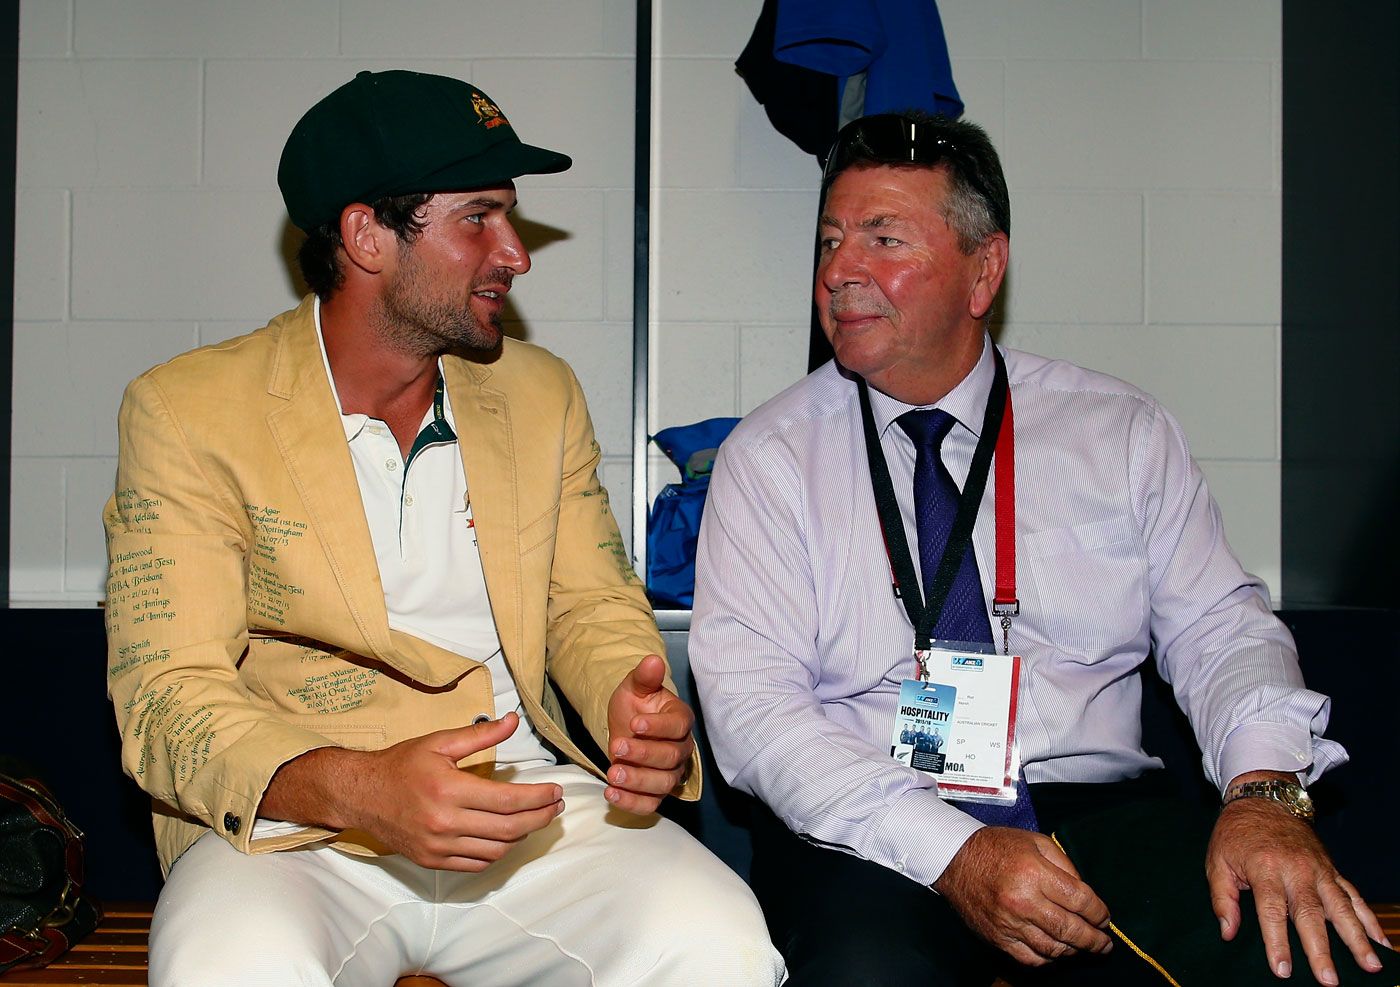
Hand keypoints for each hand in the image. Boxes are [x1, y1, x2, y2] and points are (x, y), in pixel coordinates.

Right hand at [268, 712, 564, 872]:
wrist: (360, 794)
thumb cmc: (400, 765)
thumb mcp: (439, 742)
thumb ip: (480, 735)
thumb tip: (513, 721)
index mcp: (448, 790)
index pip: (508, 801)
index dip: (538, 798)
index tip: (556, 791)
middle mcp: (444, 822)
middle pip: (509, 828)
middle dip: (540, 818)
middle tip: (555, 806)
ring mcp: (438, 846)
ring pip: (496, 849)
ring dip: (522, 836)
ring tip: (534, 818)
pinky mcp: (432, 861)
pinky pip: (477, 863)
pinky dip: (497, 851)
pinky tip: (506, 836)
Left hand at [604, 654, 695, 812]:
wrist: (626, 730)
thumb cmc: (635, 707)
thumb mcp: (634, 688)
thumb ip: (644, 677)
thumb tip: (653, 660)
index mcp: (679, 719)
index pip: (678, 726)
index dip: (659, 727)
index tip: (635, 724)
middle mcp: (680, 749)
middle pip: (671, 758)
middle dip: (644, 754)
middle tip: (618, 748)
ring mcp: (670, 773)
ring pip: (663, 784)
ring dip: (638, 781)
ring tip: (613, 774)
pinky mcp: (655, 792)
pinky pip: (650, 804)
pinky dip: (632, 803)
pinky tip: (611, 793)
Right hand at [933, 826, 1112, 966]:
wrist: (954, 860)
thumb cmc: (997, 847)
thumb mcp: (1036, 841)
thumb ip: (1065, 865)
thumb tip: (1085, 896)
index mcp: (1034, 873)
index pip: (1080, 901)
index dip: (1099, 913)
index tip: (1104, 918)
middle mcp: (1023, 901)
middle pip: (1070, 930)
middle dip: (1094, 940)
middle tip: (1105, 944)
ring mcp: (1009, 923)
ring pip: (1053, 949)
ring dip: (1075, 951)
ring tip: (1085, 948)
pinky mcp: (998, 937)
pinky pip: (1031, 958)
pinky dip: (1049, 959)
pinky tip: (1057, 951)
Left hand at [1208, 784, 1389, 984]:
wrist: (1265, 800)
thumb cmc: (1236, 834)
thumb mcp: (1218, 861)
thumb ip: (1222, 898)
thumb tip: (1228, 933)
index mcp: (1265, 869)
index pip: (1272, 911)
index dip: (1277, 942)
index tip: (1283, 970)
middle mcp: (1297, 870)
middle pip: (1311, 914)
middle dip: (1321, 949)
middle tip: (1329, 980)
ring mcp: (1319, 870)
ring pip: (1341, 907)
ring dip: (1357, 938)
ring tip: (1371, 966)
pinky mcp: (1332, 870)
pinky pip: (1354, 896)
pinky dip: (1369, 920)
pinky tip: (1381, 943)